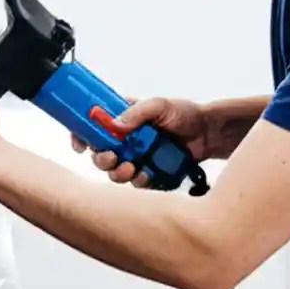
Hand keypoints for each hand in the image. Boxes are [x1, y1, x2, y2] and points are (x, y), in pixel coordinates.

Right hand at [72, 96, 218, 186]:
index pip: (92, 127)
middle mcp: (125, 140)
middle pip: (100, 154)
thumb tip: (115, 124)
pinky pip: (136, 183)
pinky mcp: (149, 173)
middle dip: (101, 159)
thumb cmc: (184, 114)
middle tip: (111, 158)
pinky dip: (138, 181)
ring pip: (114, 172)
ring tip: (130, 168)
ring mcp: (136, 158)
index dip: (81, 136)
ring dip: (117, 173)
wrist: (209, 133)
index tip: (80, 145)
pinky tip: (147, 174)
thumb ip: (136, 112)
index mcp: (121, 119)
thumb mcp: (159, 105)